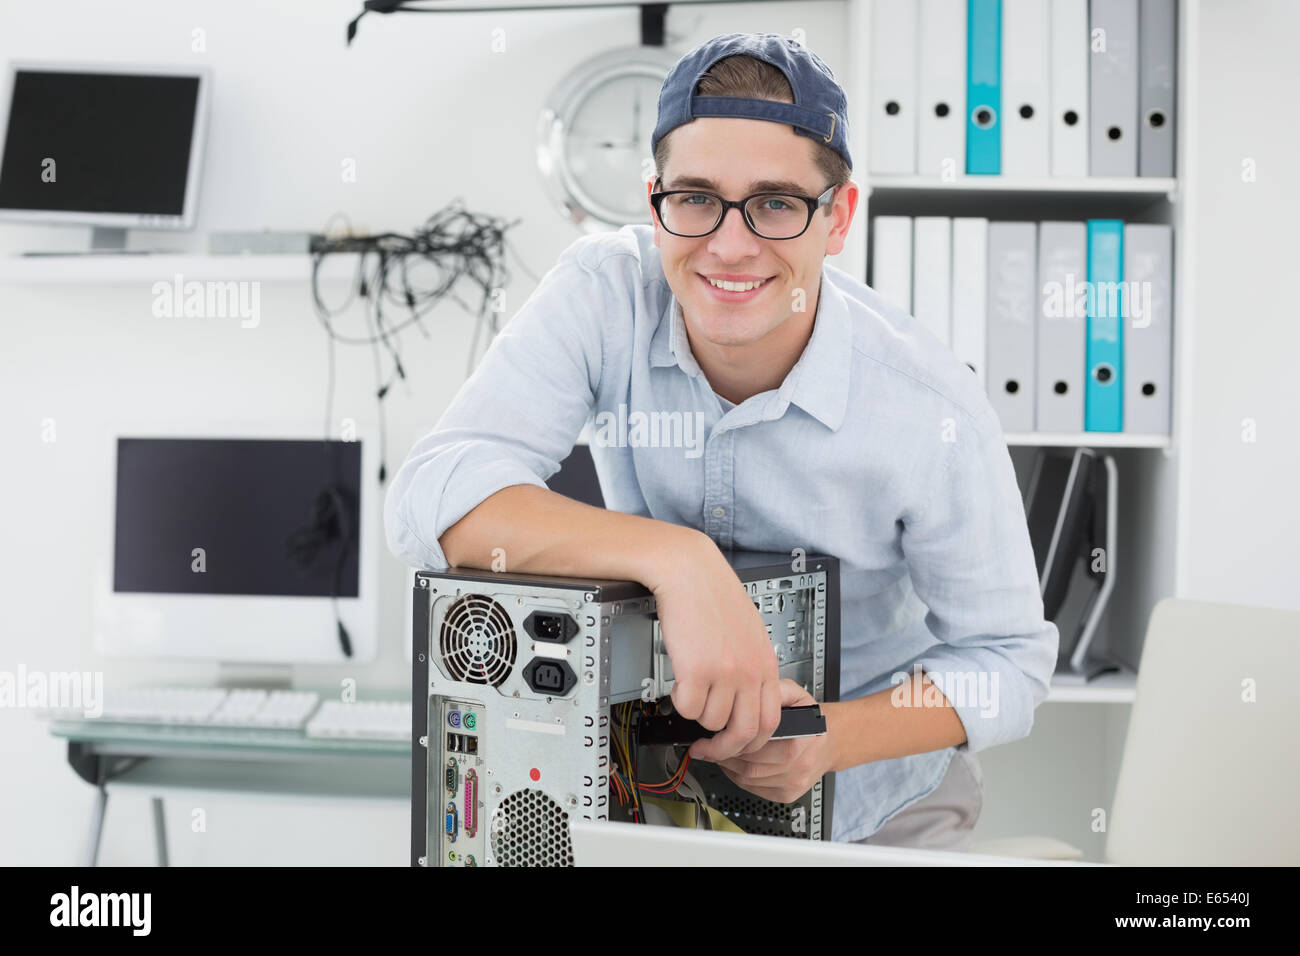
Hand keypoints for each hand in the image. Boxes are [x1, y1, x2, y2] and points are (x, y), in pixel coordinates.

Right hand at [647, 532, 781, 761]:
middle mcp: (750, 671)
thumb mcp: (749, 632)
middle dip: (723, 748)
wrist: (689, 571)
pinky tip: (680, 682)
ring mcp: (725, 673)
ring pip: (711, 722)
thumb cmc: (714, 595)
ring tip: (691, 694)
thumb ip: (751, 666)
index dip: (751, 742)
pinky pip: (687, 708)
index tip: (735, 745)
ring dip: (697, 716)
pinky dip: (680, 702)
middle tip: (707, 748)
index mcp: (766, 663)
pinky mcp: (697, 671)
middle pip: (744, 733)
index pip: (771, 722)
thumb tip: (744, 698)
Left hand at [715, 679, 836, 804]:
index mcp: (798, 738)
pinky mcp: (788, 794)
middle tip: (709, 745)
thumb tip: (748, 691)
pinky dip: (738, 778)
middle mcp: (798, 763)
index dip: (729, 741)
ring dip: (728, 767)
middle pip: (748, 765)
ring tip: (720, 753)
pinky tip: (735, 765)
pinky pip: (754, 790)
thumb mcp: (795, 693)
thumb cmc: (810, 718)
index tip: (711, 737)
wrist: (831, 741)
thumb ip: (774, 689)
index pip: (754, 745)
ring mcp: (793, 782)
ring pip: (748, 780)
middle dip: (724, 755)